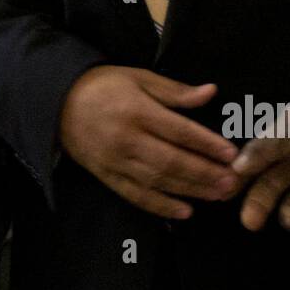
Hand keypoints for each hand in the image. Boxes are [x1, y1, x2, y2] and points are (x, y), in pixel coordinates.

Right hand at [58, 66, 237, 220]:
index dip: (207, 143)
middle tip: (232, 182)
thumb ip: (175, 91)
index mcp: (136, 110)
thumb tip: (210, 92)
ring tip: (217, 195)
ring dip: (190, 191)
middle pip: (172, 160)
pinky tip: (184, 211)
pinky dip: (161, 206)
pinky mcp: (106, 176)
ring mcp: (115, 161)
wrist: (57, 102)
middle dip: (205, 173)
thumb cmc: (103, 86)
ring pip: (158, 181)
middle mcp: (126, 138)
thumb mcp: (138, 78)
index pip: (179, 130)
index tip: (231, 154)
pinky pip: (136, 195)